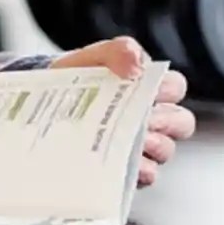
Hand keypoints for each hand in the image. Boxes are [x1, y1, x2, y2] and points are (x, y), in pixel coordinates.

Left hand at [50, 36, 195, 186]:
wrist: (42, 102)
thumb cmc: (75, 77)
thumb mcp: (95, 56)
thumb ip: (120, 51)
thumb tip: (138, 67)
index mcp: (148, 87)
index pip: (176, 87)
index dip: (167, 89)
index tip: (147, 90)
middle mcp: (152, 118)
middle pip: (181, 122)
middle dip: (168, 121)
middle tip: (145, 119)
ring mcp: (141, 145)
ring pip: (166, 150)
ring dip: (154, 145)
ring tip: (134, 140)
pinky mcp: (126, 167)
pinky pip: (147, 173)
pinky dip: (139, 169)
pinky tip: (123, 162)